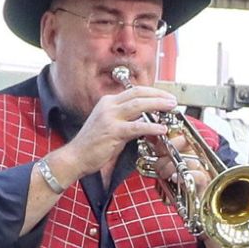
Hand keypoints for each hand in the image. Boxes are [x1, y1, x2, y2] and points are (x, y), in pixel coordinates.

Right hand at [64, 82, 180, 180]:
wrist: (75, 157)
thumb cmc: (93, 144)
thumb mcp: (110, 125)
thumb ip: (127, 119)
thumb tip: (146, 119)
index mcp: (108, 102)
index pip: (134, 90)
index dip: (152, 92)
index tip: (165, 96)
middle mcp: (108, 106)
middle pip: (138, 93)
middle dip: (158, 95)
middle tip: (172, 100)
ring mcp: (109, 117)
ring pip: (138, 105)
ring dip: (157, 105)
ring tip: (171, 108)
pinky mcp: (112, 131)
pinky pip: (136, 127)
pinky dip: (151, 127)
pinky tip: (161, 129)